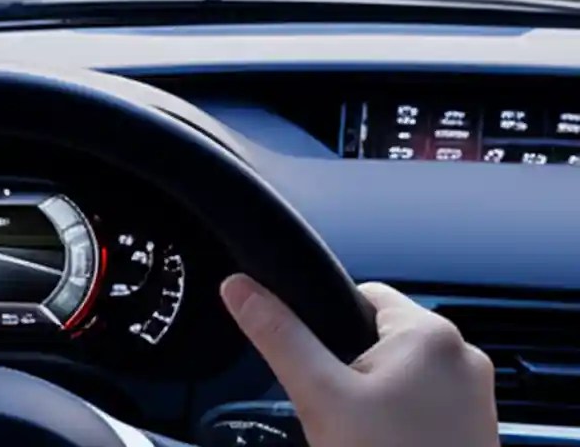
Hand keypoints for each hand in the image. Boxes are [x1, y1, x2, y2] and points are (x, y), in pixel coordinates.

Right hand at [220, 275, 498, 446]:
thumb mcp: (320, 397)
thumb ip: (279, 336)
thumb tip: (241, 289)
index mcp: (430, 333)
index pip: (364, 294)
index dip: (329, 325)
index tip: (321, 367)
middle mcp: (464, 356)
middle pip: (381, 337)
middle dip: (353, 368)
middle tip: (343, 413)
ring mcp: (476, 395)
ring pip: (402, 374)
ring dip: (377, 396)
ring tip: (366, 435)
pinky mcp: (477, 426)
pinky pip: (425, 402)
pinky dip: (401, 418)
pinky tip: (387, 445)